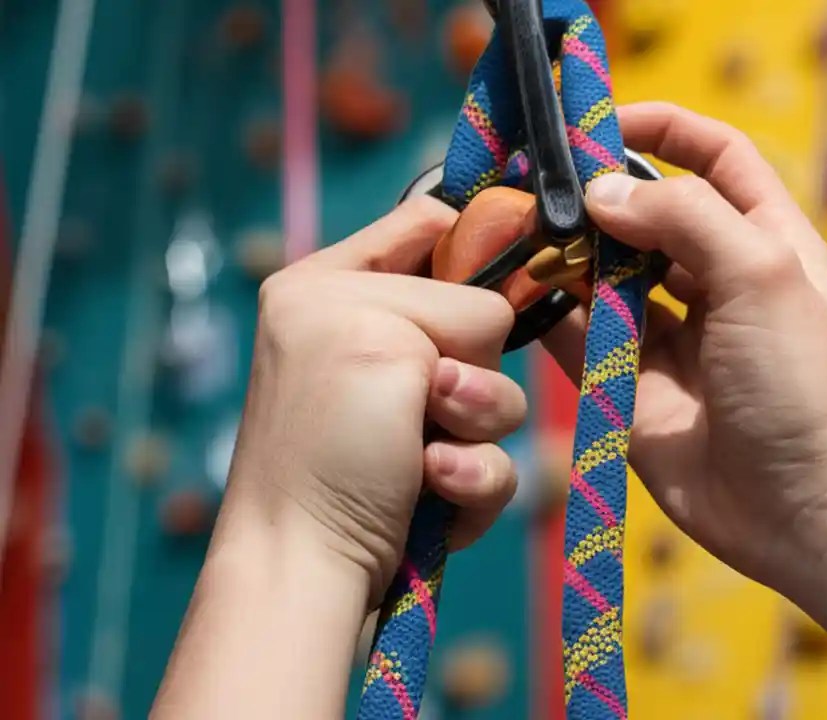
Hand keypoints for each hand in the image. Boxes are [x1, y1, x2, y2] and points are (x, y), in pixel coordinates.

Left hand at [218, 197, 526, 604]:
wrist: (309, 567)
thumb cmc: (325, 443)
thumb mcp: (375, 334)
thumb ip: (456, 302)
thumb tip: (500, 315)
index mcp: (335, 285)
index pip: (430, 224)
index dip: (479, 240)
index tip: (515, 267)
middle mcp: (375, 340)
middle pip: (484, 315)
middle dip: (474, 361)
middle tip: (434, 395)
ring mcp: (412, 411)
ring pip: (504, 392)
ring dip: (478, 425)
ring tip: (429, 458)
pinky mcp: (440, 470)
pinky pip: (500, 456)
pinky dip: (475, 477)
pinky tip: (437, 491)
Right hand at [543, 103, 826, 591]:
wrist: (800, 512)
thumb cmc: (801, 386)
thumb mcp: (764, 276)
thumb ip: (686, 219)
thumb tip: (604, 192)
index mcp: (767, 245)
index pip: (718, 160)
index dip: (666, 130)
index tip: (603, 121)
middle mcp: (719, 284)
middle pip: (651, 218)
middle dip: (600, 198)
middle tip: (540, 188)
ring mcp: (675, 339)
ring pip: (609, 277)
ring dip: (569, 255)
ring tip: (522, 236)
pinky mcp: (634, 388)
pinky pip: (583, 340)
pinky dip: (550, 316)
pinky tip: (518, 293)